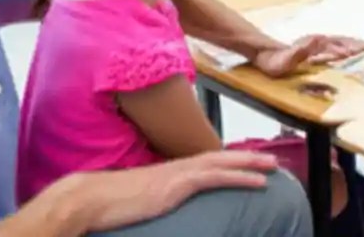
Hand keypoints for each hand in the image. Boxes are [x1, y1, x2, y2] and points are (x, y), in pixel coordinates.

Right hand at [57, 151, 279, 233]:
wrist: (90, 200)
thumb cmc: (109, 205)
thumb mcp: (139, 201)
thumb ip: (156, 199)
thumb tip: (161, 206)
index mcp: (170, 172)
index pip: (207, 162)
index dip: (229, 161)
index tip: (248, 163)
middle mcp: (178, 167)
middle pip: (221, 157)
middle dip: (248, 157)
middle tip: (273, 160)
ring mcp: (179, 174)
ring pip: (224, 162)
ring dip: (251, 162)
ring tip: (273, 166)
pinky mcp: (178, 184)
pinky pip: (217, 177)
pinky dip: (241, 176)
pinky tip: (259, 182)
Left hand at [253, 35, 363, 76]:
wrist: (266, 55)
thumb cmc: (276, 62)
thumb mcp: (287, 58)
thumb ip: (302, 50)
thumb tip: (318, 39)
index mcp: (316, 45)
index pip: (340, 45)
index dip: (353, 47)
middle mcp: (319, 42)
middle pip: (344, 42)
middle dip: (360, 44)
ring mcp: (317, 45)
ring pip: (341, 42)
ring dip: (356, 44)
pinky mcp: (316, 49)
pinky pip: (336, 45)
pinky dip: (347, 46)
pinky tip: (352, 49)